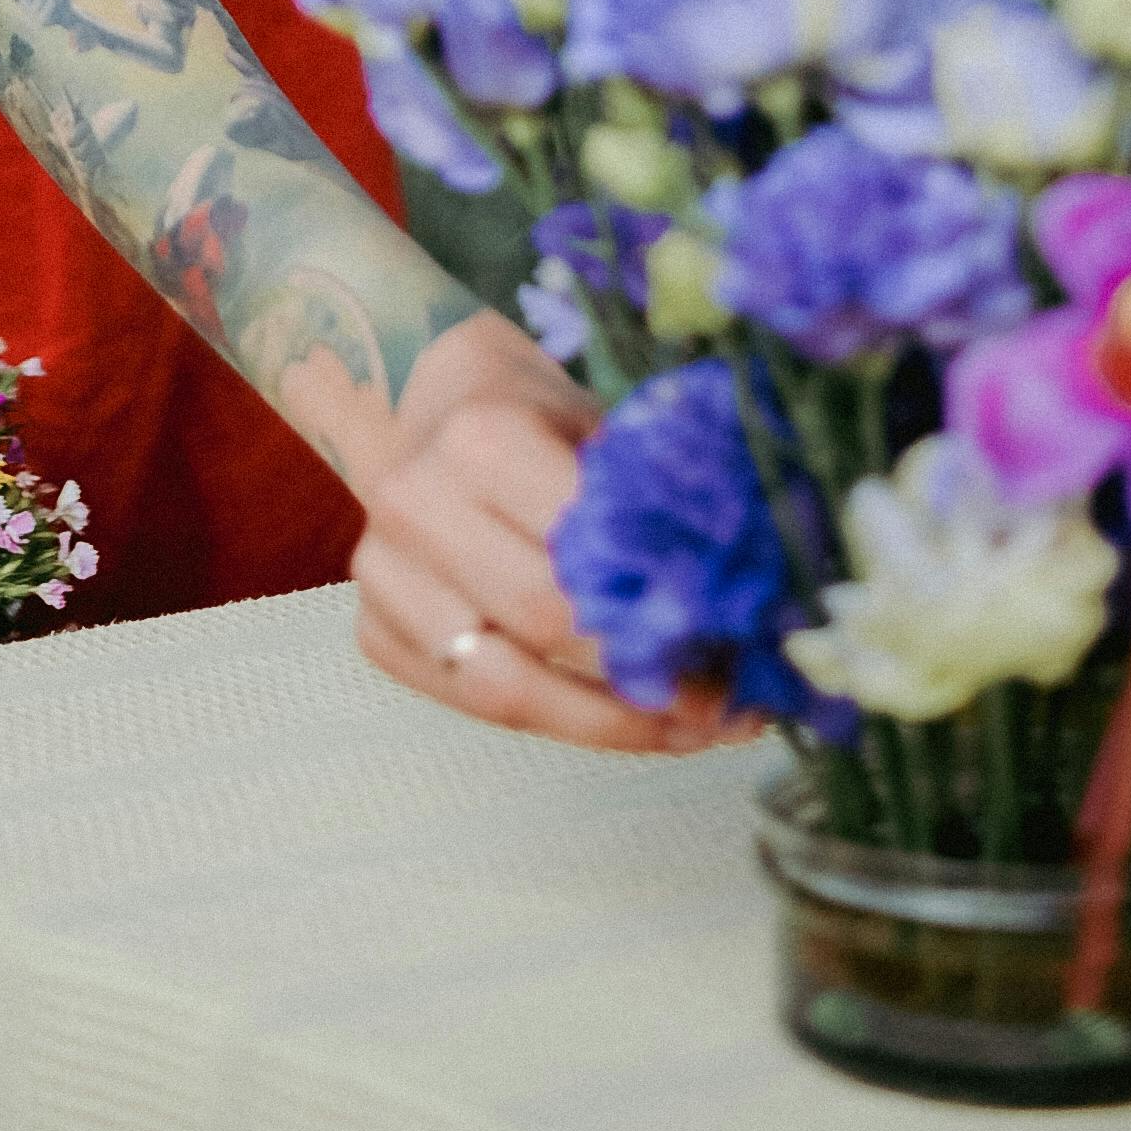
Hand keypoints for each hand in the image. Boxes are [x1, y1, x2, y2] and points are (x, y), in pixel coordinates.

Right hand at [349, 307, 731, 755]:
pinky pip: (474, 705)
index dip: (663, 616)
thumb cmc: (538, 416)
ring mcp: (382, 575)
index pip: (581, 556)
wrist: (434, 399)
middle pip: (544, 626)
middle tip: (728, 709)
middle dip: (644, 681)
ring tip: (689, 731)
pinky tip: (625, 723)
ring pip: (505, 690)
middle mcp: (414, 504)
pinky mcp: (374, 631)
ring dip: (609, 725)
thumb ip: (656, 511)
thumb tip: (756, 608)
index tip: (742, 655)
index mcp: (479, 438)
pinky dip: (557, 724)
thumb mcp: (604, 431)